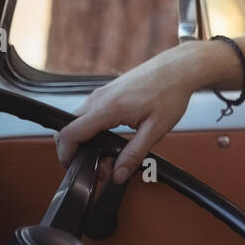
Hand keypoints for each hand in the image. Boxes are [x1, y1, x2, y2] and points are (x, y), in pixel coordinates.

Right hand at [54, 44, 203, 184]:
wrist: (177, 68)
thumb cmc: (170, 93)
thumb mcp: (156, 129)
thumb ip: (135, 154)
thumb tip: (119, 175)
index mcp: (108, 107)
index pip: (70, 133)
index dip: (66, 154)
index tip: (75, 169)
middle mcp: (98, 99)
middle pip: (69, 128)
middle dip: (76, 151)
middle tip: (97, 167)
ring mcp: (100, 94)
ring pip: (78, 122)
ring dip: (85, 141)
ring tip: (107, 156)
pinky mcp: (105, 93)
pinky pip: (88, 114)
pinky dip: (92, 130)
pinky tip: (109, 139)